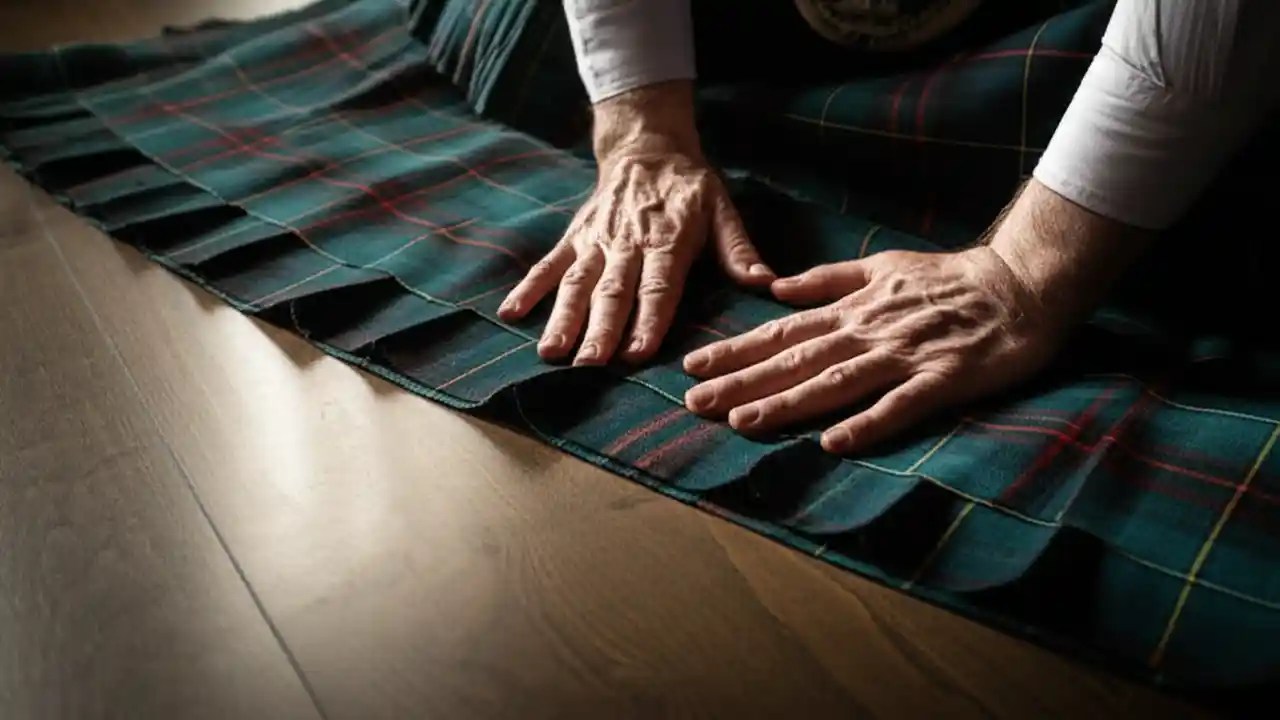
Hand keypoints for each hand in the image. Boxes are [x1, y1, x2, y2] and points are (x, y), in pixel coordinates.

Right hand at [497, 82, 773, 364]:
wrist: (645, 146)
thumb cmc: (689, 187)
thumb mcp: (722, 208)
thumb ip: (739, 249)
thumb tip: (766, 284)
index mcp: (667, 240)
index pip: (658, 287)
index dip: (648, 320)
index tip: (638, 353)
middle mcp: (627, 244)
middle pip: (612, 291)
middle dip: (600, 329)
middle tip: (590, 365)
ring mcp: (595, 242)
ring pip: (577, 284)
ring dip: (563, 318)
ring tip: (550, 352)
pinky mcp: (574, 238)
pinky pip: (548, 264)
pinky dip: (528, 288)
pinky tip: (511, 314)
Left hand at [682, 246, 1065, 453]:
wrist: (1020, 284)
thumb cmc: (949, 278)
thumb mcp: (881, 266)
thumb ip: (828, 280)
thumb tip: (776, 287)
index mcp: (852, 309)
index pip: (782, 332)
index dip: (736, 350)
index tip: (692, 367)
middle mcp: (868, 332)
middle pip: (795, 360)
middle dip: (742, 381)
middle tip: (694, 403)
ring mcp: (903, 356)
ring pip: (834, 382)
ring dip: (787, 403)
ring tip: (742, 421)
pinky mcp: (942, 379)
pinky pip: (900, 406)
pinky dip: (867, 424)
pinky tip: (833, 444)